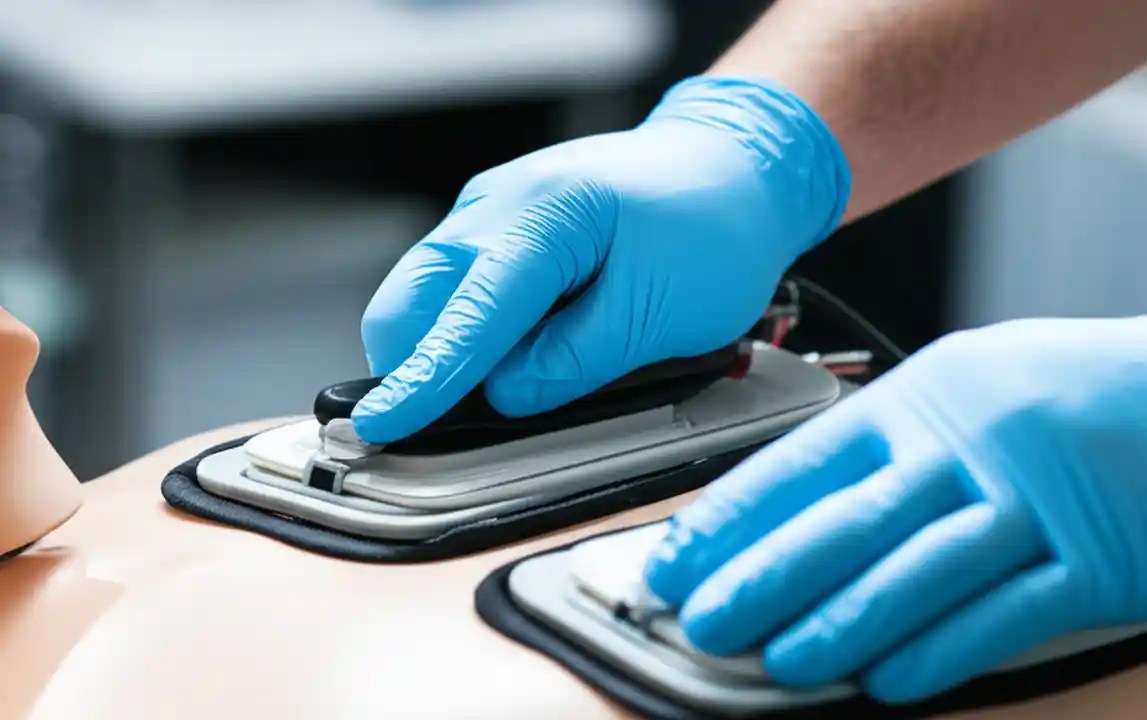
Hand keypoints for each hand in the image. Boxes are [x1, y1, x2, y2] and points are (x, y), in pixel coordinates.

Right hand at [351, 77, 849, 442]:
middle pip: (411, 298)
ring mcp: (493, 208)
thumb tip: (503, 395)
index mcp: (546, 216)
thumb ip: (575, 360)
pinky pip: (459, 283)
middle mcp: (500, 203)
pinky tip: (530, 340)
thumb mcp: (662, 313)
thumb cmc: (716, 227)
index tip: (381, 424)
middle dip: (418, 362)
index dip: (424, 379)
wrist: (738, 163)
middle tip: (465, 416)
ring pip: (427, 293)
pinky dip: (475, 325)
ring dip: (451, 345)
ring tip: (530, 368)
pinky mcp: (501, 224)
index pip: (468, 314)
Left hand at [644, 280, 1146, 702]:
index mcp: (925, 400)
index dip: (730, 518)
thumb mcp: (974, 384)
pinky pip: (1008, 611)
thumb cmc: (1089, 389)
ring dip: (840, 623)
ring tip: (778, 661)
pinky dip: (944, 648)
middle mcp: (970, 443)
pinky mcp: (1099, 556)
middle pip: (846, 520)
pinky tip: (892, 680)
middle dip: (761, 577)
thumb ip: (894, 444)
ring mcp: (1035, 499)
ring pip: (916, 570)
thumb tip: (804, 508)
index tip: (676, 559)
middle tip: (699, 621)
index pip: (803, 462)